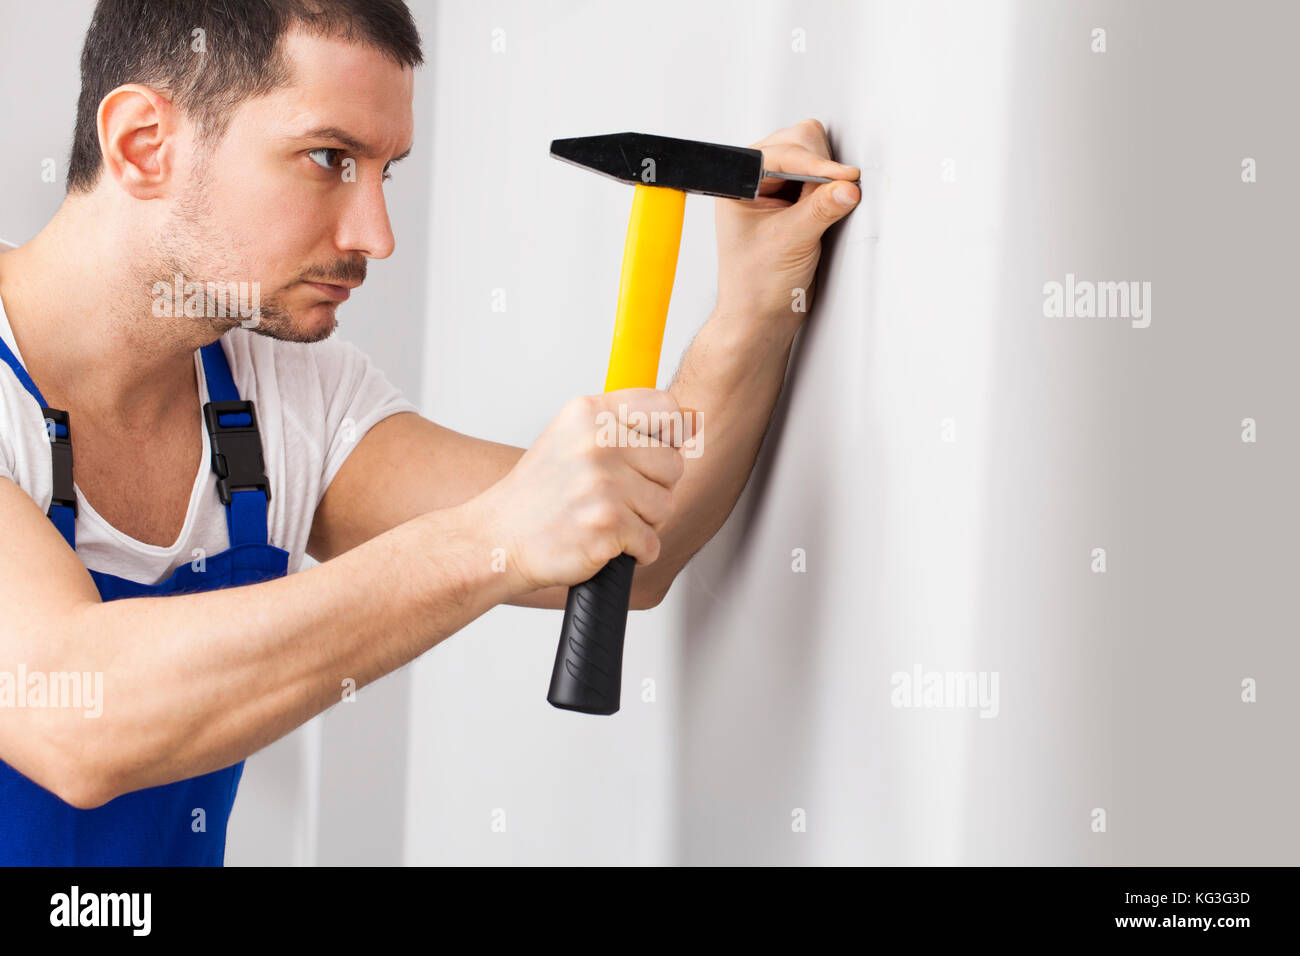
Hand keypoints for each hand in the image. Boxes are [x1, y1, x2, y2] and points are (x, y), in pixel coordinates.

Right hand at [475, 389, 691, 595]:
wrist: (499, 537)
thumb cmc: (539, 493)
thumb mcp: (572, 438)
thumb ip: (624, 426)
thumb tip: (690, 425)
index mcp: (589, 413)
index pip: (665, 408)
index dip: (670, 435)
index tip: (656, 453)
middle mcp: (597, 442)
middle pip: (673, 464)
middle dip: (653, 488)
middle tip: (616, 497)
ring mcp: (602, 484)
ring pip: (665, 506)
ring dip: (642, 522)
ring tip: (604, 519)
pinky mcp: (607, 525)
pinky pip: (651, 542)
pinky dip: (634, 551)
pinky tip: (604, 543)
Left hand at [714, 118, 859, 333]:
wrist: (761, 316)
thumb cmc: (755, 286)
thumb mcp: (791, 243)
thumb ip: (820, 210)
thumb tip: (846, 187)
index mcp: (738, 184)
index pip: (781, 152)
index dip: (813, 162)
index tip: (841, 176)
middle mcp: (756, 182)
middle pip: (799, 143)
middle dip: (821, 167)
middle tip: (830, 197)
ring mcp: (777, 190)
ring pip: (814, 158)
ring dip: (828, 178)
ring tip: (823, 211)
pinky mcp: (797, 202)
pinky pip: (823, 181)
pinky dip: (833, 189)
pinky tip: (831, 209)